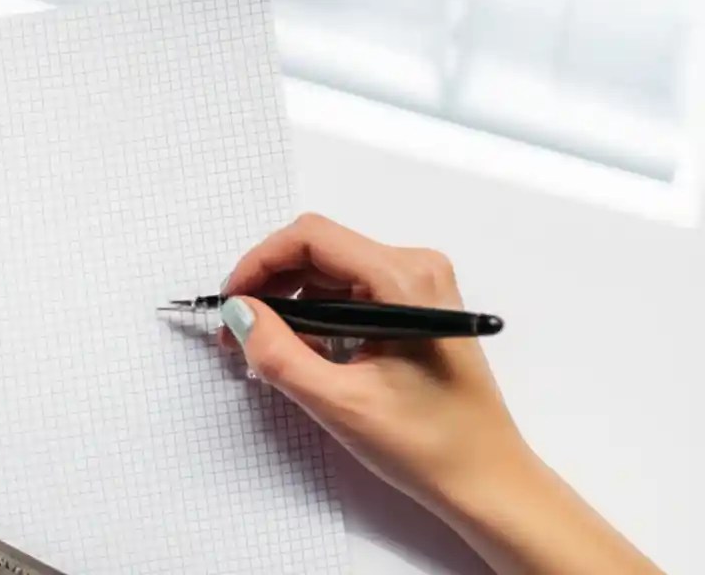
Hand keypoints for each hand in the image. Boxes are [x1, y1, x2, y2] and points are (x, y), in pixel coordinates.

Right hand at [219, 213, 659, 573]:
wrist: (487, 480)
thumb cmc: (428, 445)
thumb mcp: (340, 402)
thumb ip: (279, 354)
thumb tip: (239, 314)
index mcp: (404, 280)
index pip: (312, 238)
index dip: (259, 262)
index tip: (231, 302)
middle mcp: (416, 268)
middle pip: (320, 251)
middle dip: (271, 286)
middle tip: (238, 332)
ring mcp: (420, 285)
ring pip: (331, 272)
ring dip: (291, 303)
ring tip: (266, 349)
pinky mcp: (416, 306)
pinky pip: (351, 292)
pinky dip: (318, 316)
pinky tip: (303, 352)